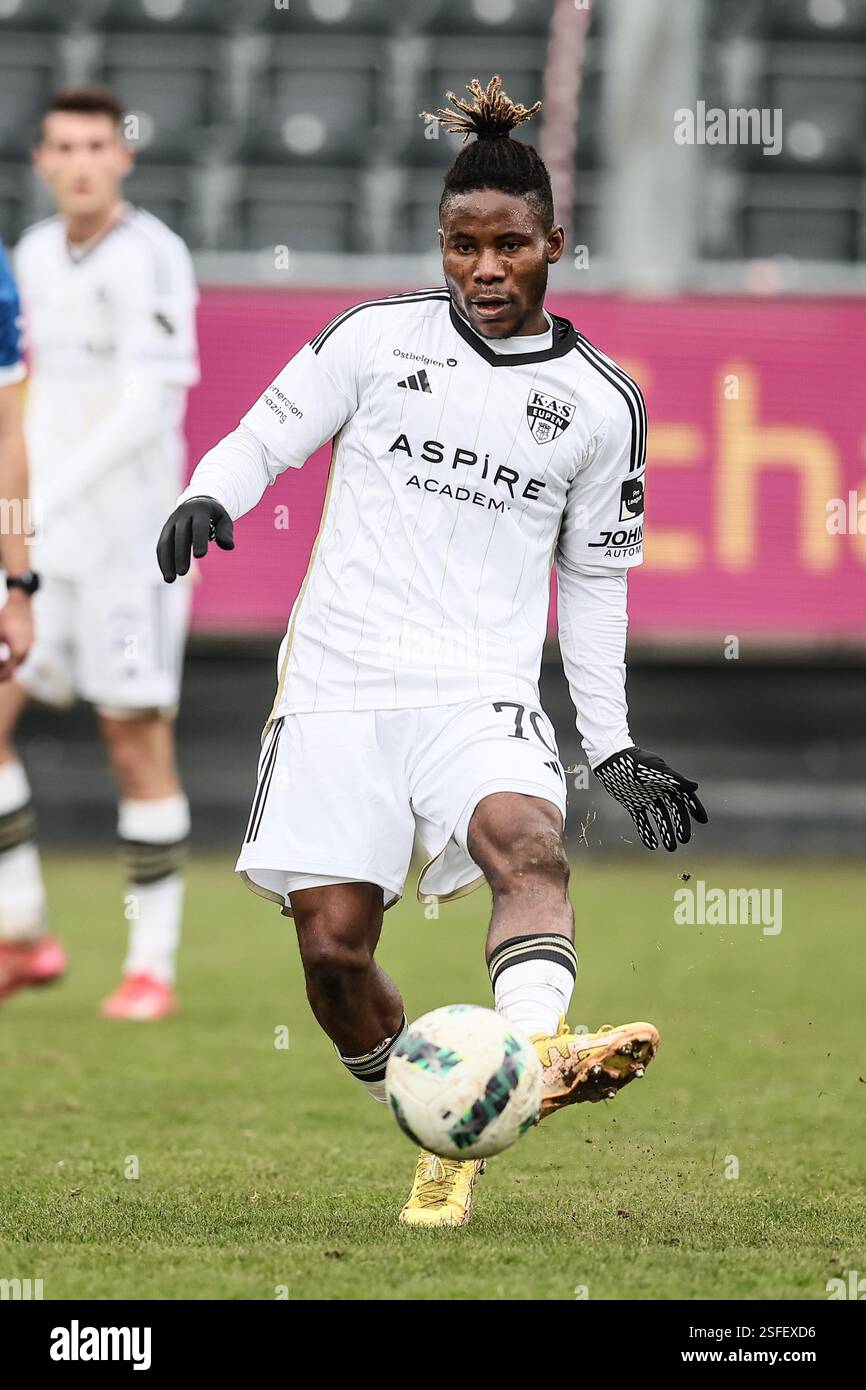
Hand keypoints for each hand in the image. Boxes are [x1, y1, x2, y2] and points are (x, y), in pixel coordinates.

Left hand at [0, 591, 33, 679]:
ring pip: (21, 660)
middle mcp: (28, 649)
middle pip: (16, 667)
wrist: (21, 601)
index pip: (9, 670)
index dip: (1, 675)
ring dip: (11, 664)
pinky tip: (6, 654)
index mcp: (19, 651)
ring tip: (0, 664)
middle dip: (6, 672)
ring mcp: (31, 644)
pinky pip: (24, 653)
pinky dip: (15, 657)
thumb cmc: (6, 616)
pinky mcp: (31, 639)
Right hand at [157, 496, 233, 582]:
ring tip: (170, 579)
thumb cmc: (214, 516)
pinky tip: (167, 574)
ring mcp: (172, 522)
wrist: (197, 502)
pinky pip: (161, 546)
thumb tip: (229, 546)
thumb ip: (226, 532)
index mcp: (200, 510)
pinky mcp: (166, 530)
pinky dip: (163, 560)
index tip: (200, 556)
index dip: (199, 539)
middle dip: (180, 554)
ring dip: (167, 561)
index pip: (198, 526)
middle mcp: (183, 515)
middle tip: (183, 573)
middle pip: (180, 536)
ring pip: (166, 542)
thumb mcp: (224, 520)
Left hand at [593, 745, 707, 851]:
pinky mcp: (633, 804)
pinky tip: (652, 845)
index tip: (703, 820)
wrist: (610, 760)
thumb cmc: (635, 762)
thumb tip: (695, 787)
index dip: (694, 808)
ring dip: (666, 832)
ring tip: (670, 848)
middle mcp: (660, 791)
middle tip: (684, 839)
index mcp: (668, 782)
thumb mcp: (654, 770)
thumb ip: (674, 779)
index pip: (685, 797)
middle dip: (680, 825)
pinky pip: (642, 821)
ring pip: (660, 818)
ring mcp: (647, 799)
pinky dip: (647, 832)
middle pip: (674, 811)